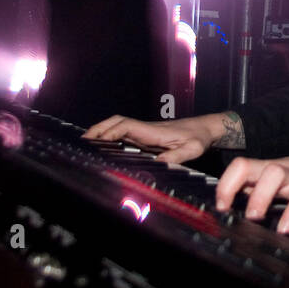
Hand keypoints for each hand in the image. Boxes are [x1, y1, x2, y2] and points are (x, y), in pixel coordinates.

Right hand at [82, 113, 221, 164]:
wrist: (207, 128)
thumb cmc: (200, 137)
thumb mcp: (193, 149)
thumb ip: (176, 156)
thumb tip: (158, 165)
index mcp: (154, 130)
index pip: (126, 126)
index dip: (111, 132)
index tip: (99, 142)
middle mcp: (146, 129)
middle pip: (116, 122)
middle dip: (98, 129)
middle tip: (81, 141)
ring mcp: (145, 132)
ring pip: (118, 127)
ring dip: (101, 132)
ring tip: (85, 144)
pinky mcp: (146, 137)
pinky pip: (123, 134)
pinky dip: (109, 137)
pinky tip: (102, 146)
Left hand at [216, 152, 288, 233]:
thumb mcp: (270, 178)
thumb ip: (249, 189)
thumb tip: (223, 209)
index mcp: (268, 170)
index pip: (243, 167)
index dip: (229, 184)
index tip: (223, 206)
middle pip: (274, 173)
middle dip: (262, 195)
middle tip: (254, 217)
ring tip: (285, 230)